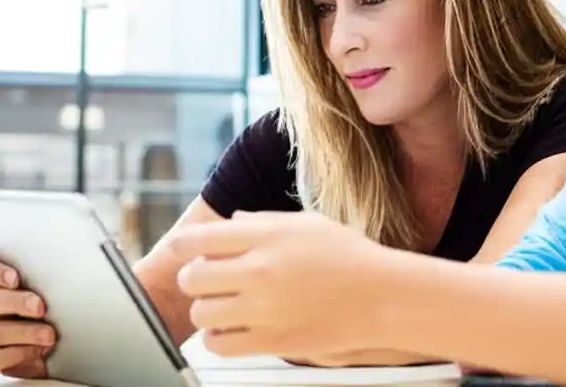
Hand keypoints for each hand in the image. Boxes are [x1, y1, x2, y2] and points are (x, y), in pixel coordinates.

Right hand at [0, 258, 56, 377]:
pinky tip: (38, 353)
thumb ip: (47, 272)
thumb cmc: (52, 303)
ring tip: (49, 336)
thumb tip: (71, 257)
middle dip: (17, 303)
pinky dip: (19, 355)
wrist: (58, 338)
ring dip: (24, 333)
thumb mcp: (50, 284)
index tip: (16, 278)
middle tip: (41, 308)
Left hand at [171, 211, 396, 359]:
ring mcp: (264, 308)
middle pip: (192, 278)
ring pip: (201, 313)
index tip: (184, 254)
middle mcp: (260, 270)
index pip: (196, 240)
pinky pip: (219, 345)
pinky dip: (218, 339)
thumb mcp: (307, 222)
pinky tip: (233, 330)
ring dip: (207, 311)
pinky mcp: (272, 340)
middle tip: (209, 282)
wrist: (383, 296)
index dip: (182, 248)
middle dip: (195, 280)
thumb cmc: (350, 256)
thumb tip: (230, 222)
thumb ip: (263, 221)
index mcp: (266, 235)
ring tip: (224, 308)